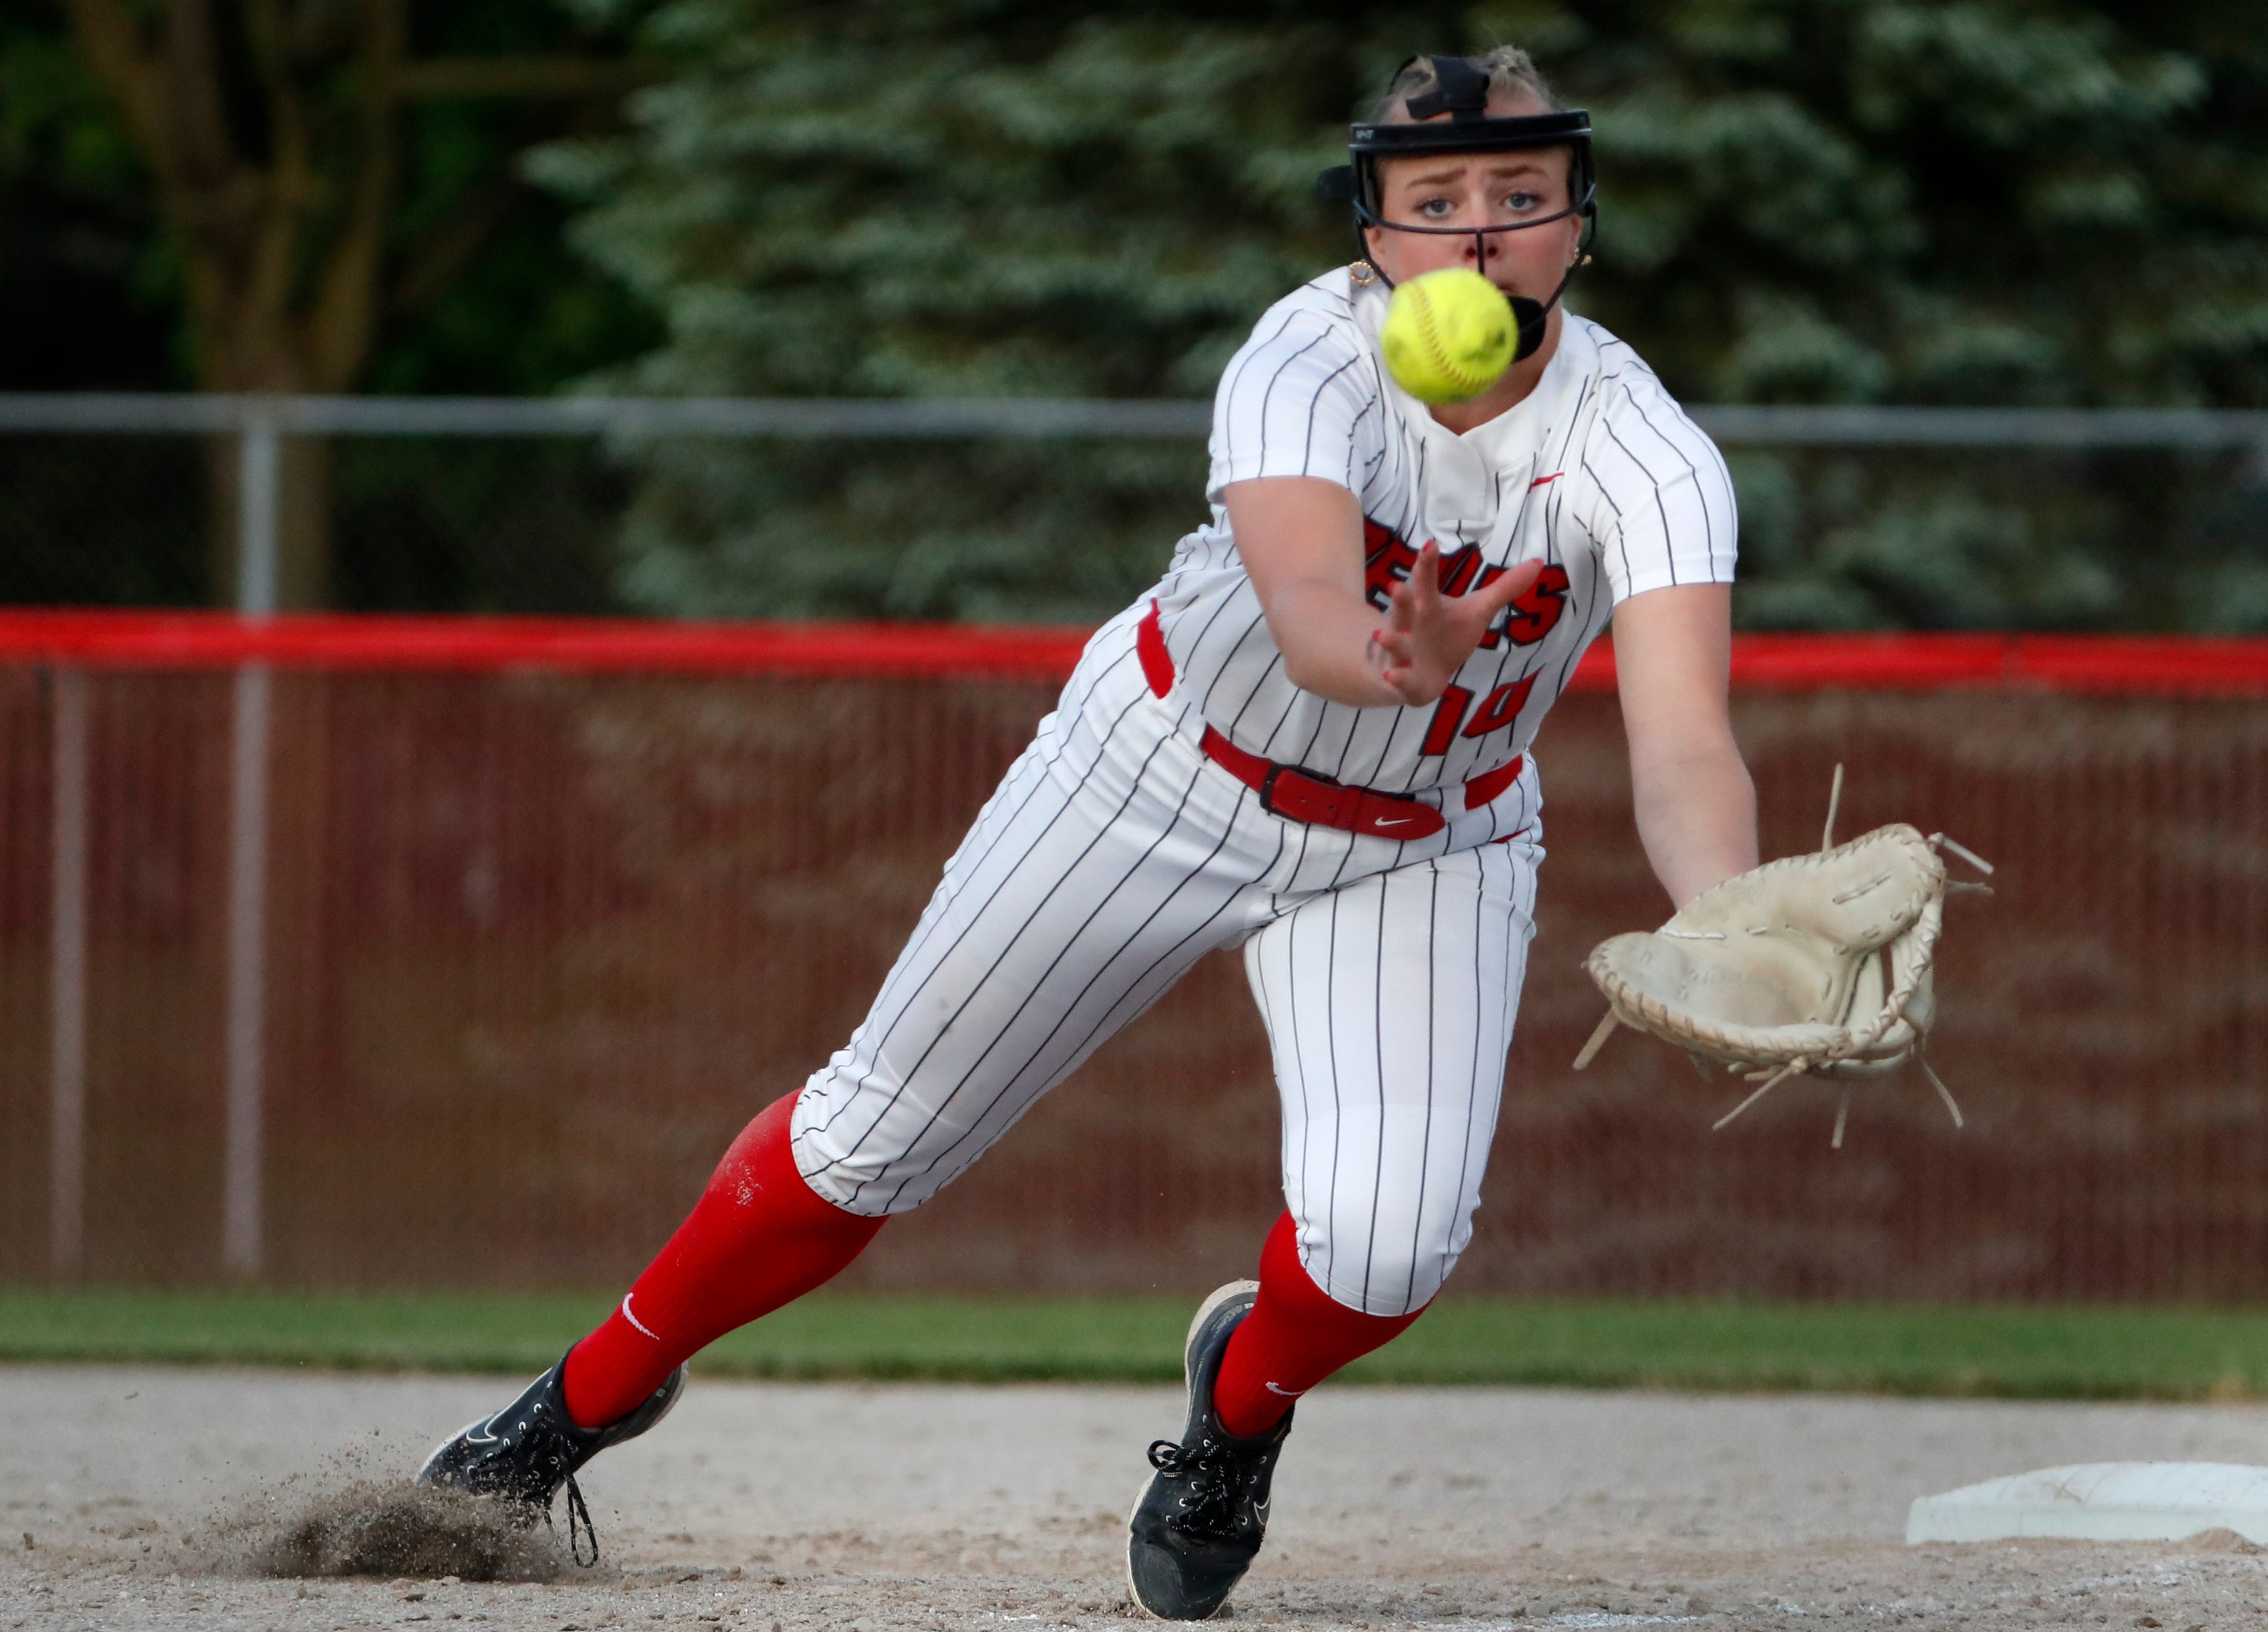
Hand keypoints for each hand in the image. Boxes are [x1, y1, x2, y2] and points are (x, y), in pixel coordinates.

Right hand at [1368, 543, 1544, 704]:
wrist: (1421, 674)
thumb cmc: (1448, 635)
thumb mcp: (1478, 610)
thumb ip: (1504, 588)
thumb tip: (1538, 562)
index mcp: (1428, 605)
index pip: (1427, 581)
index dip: (1427, 563)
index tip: (1429, 544)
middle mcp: (1411, 625)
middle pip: (1406, 609)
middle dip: (1401, 599)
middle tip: (1396, 586)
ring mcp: (1405, 652)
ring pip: (1395, 643)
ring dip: (1389, 640)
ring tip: (1380, 634)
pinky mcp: (1406, 677)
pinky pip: (1400, 678)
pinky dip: (1396, 678)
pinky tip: (1392, 676)